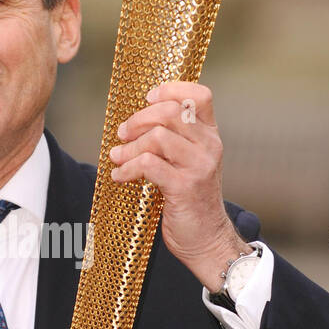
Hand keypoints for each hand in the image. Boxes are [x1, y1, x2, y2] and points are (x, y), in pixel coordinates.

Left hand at [108, 80, 249, 290]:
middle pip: (170, 112)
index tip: (148, 99)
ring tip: (118, 158)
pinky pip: (149, 165)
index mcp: (210, 136)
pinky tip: (120, 176)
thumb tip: (136, 121)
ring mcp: (199, 166)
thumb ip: (174, 140)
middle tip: (123, 134)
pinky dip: (127, 168)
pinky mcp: (184, 187)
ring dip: (130, 147)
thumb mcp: (189, 164)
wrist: (206, 239)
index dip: (171, 89)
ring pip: (157, 137)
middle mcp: (209, 146)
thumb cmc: (191, 200)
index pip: (200, 95)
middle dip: (138, 120)